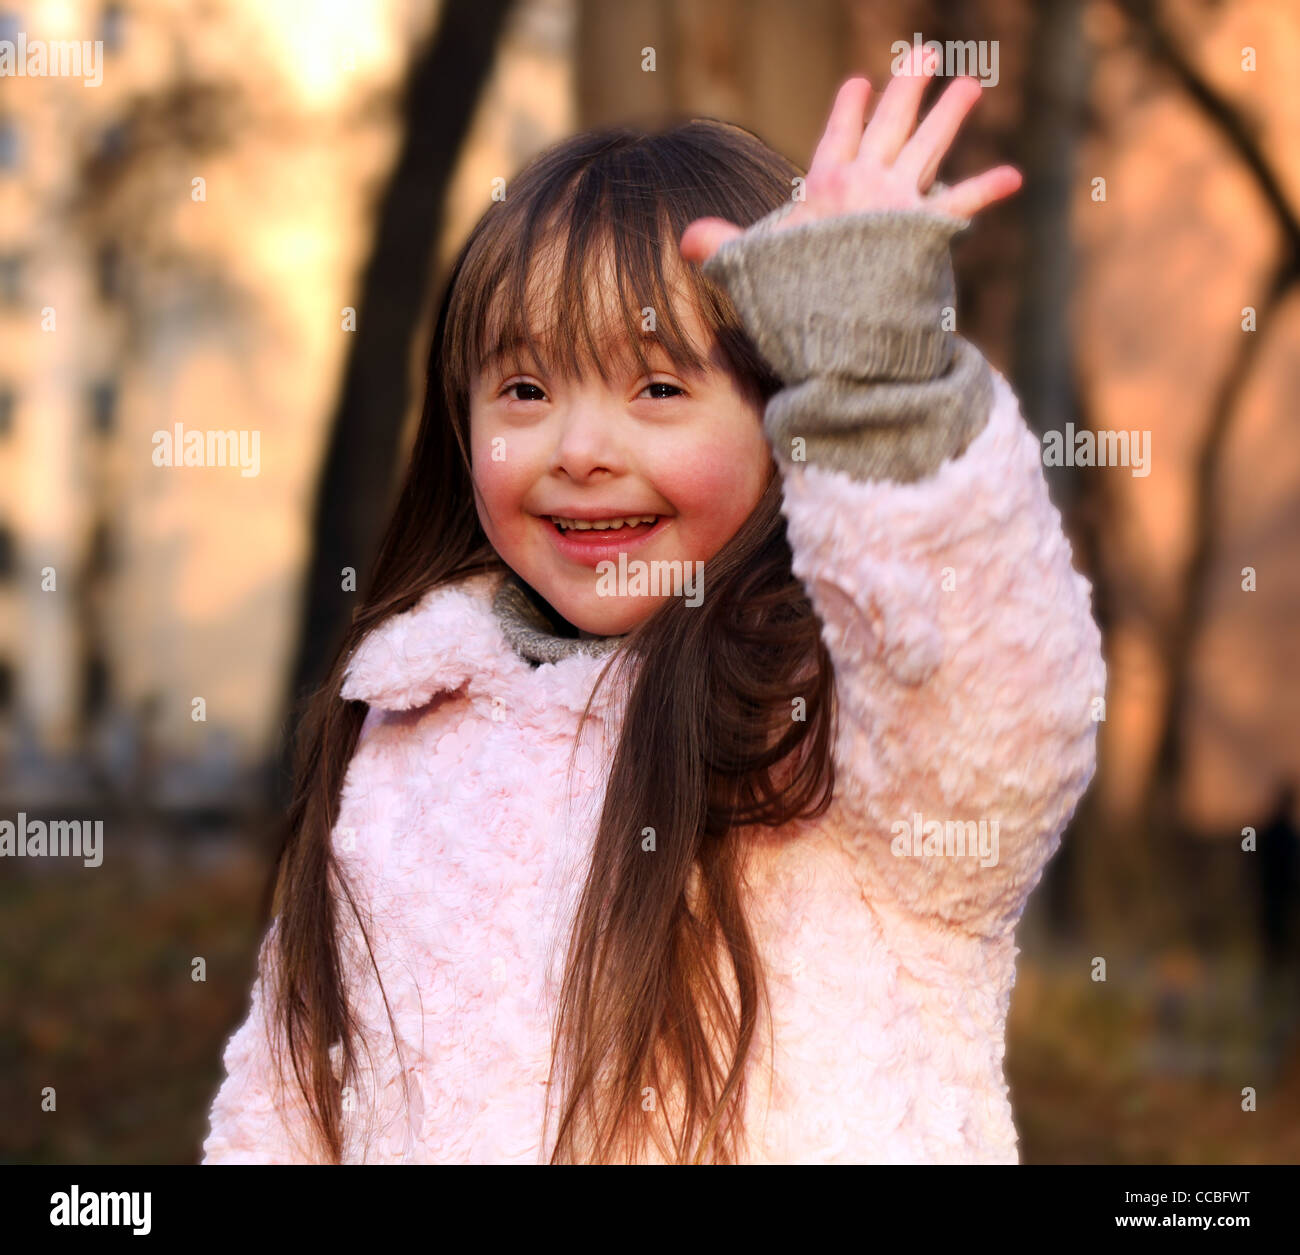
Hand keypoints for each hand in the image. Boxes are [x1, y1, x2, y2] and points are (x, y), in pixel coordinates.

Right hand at [680, 46, 1022, 264]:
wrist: (834, 325)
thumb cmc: (788, 298)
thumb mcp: (750, 266)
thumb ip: (724, 245)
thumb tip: (687, 239)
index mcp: (822, 186)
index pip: (836, 137)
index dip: (848, 110)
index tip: (859, 84)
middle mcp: (863, 184)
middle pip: (889, 124)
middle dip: (907, 86)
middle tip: (923, 54)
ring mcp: (898, 203)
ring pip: (930, 145)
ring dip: (950, 113)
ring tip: (970, 85)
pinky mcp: (927, 230)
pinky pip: (962, 203)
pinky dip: (987, 189)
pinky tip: (1013, 175)